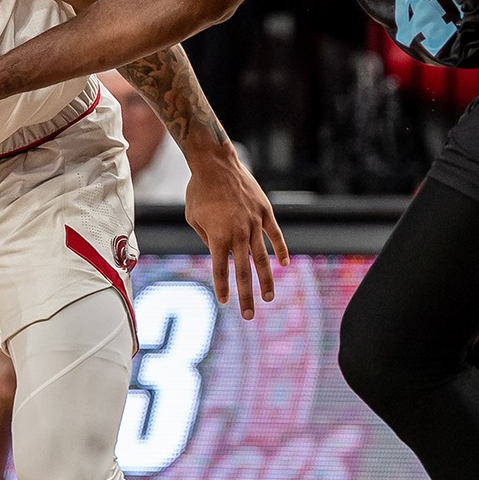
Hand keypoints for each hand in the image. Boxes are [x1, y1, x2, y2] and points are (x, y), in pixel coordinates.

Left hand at [184, 150, 287, 317]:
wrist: (215, 164)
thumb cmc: (199, 191)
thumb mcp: (194, 218)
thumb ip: (207, 238)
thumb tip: (219, 254)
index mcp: (217, 237)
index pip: (221, 270)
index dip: (223, 287)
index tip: (225, 302)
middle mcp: (238, 233)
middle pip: (243, 271)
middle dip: (246, 295)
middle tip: (249, 315)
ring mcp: (254, 223)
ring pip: (262, 258)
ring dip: (265, 280)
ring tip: (268, 298)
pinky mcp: (264, 212)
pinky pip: (275, 235)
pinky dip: (281, 250)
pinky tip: (285, 265)